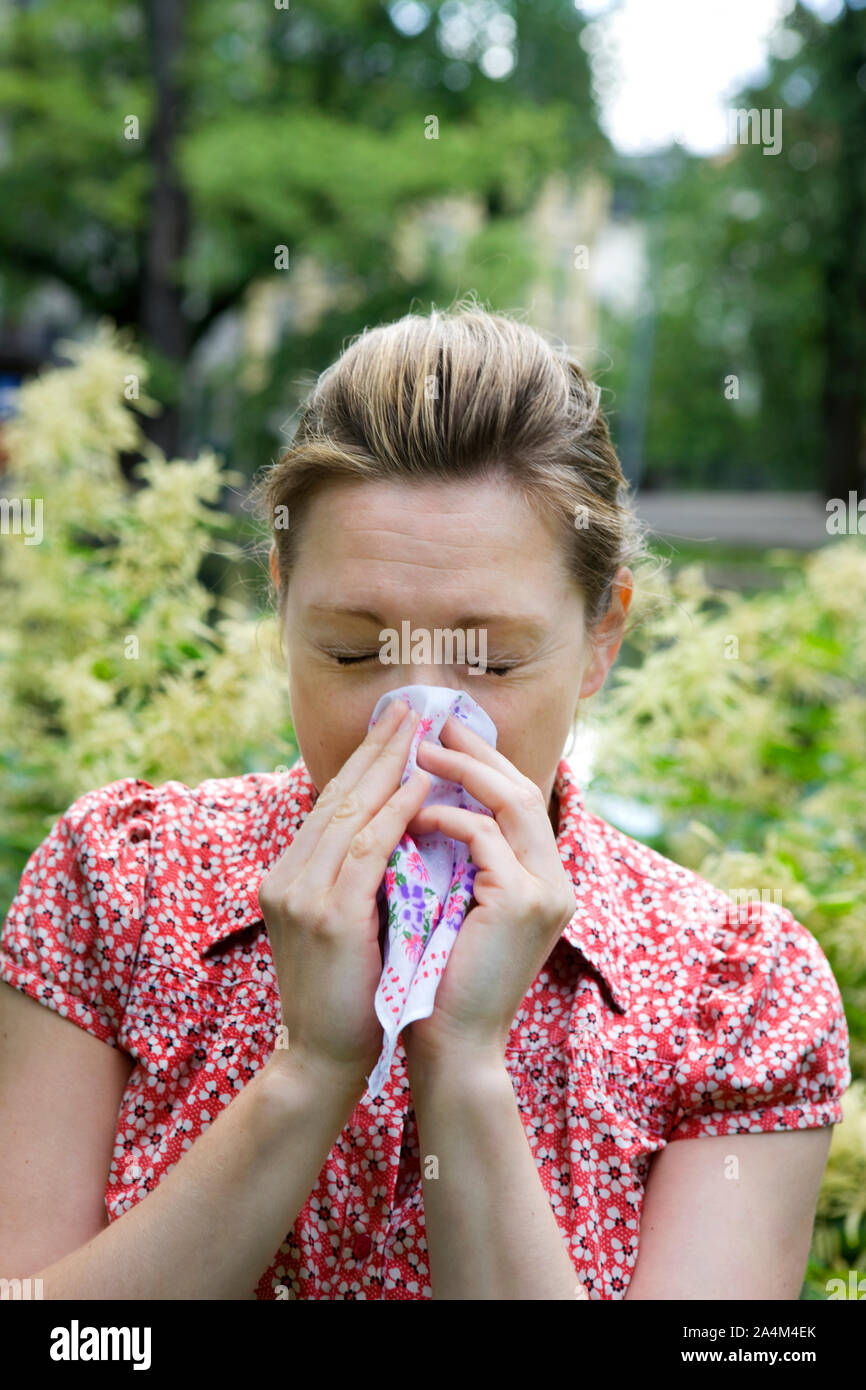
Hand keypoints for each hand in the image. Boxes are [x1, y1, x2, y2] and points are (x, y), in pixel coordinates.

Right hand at [257, 696, 430, 1088]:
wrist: (321, 1058)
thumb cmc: (347, 995)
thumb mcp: (344, 924)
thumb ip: (357, 877)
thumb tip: (398, 829)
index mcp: (288, 875)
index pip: (330, 804)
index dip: (363, 761)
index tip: (394, 726)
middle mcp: (286, 875)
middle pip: (337, 795)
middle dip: (376, 747)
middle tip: (409, 706)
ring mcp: (302, 893)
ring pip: (350, 811)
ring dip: (389, 765)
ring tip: (421, 730)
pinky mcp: (328, 914)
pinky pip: (368, 848)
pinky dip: (395, 812)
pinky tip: (422, 786)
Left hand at [401, 716, 575, 1071]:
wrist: (450, 1046)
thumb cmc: (437, 979)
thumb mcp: (451, 905)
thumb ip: (453, 858)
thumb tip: (420, 799)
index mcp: (541, 879)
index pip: (517, 800)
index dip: (482, 761)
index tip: (442, 733)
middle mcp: (555, 880)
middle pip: (522, 788)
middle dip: (475, 750)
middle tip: (431, 722)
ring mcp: (547, 890)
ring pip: (511, 801)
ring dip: (461, 771)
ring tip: (417, 752)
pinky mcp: (523, 902)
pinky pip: (485, 837)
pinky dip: (447, 818)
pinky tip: (412, 814)